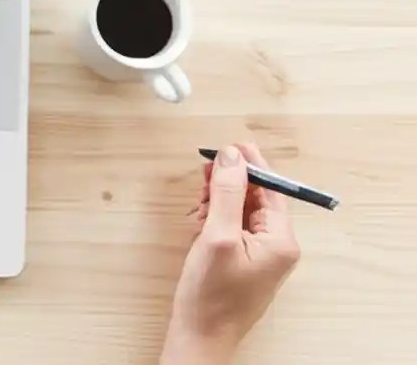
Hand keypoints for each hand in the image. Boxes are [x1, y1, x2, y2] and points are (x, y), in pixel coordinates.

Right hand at [161, 143, 300, 363]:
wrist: (200, 336)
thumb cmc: (211, 294)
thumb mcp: (217, 236)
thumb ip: (228, 193)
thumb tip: (232, 155)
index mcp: (281, 240)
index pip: (272, 189)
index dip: (251, 164)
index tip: (229, 144)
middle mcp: (277, 245)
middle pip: (257, 197)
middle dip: (231, 183)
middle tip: (205, 173)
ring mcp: (261, 254)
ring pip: (243, 210)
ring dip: (221, 200)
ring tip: (199, 204)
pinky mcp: (244, 261)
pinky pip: (234, 227)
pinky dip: (217, 218)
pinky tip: (201, 221)